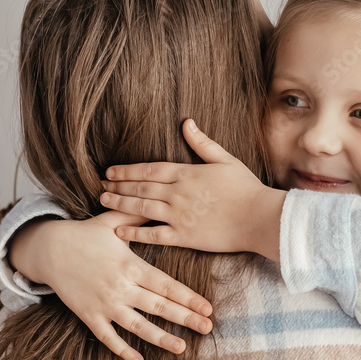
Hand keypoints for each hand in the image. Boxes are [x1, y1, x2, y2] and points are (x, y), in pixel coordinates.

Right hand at [8, 210, 213, 359]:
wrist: (48, 249)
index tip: (208, 307)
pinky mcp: (88, 314)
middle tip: (207, 328)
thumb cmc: (85, 234)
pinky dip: (122, 350)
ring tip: (182, 347)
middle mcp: (120, 286)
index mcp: (131, 265)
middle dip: (185, 318)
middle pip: (158, 306)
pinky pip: (107, 337)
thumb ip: (138, 217)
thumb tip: (161, 204)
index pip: (166, 284)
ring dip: (160, 338)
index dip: (189, 297)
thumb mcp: (112, 221)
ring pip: (137, 325)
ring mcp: (104, 303)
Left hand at [100, 119, 285, 260]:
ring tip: (104, 201)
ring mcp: (179, 215)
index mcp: (187, 173)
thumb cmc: (246, 189)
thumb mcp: (225, 159)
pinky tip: (119, 231)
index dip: (127, 171)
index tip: (111, 171)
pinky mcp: (185, 236)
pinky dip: (135, 233)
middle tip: (101, 186)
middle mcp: (178, 193)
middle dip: (118, 186)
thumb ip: (202, 143)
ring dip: (120, 204)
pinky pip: (154, 235)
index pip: (149, 170)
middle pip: (140, 188)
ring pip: (142, 208)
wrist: (259, 218)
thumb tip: (186, 123)